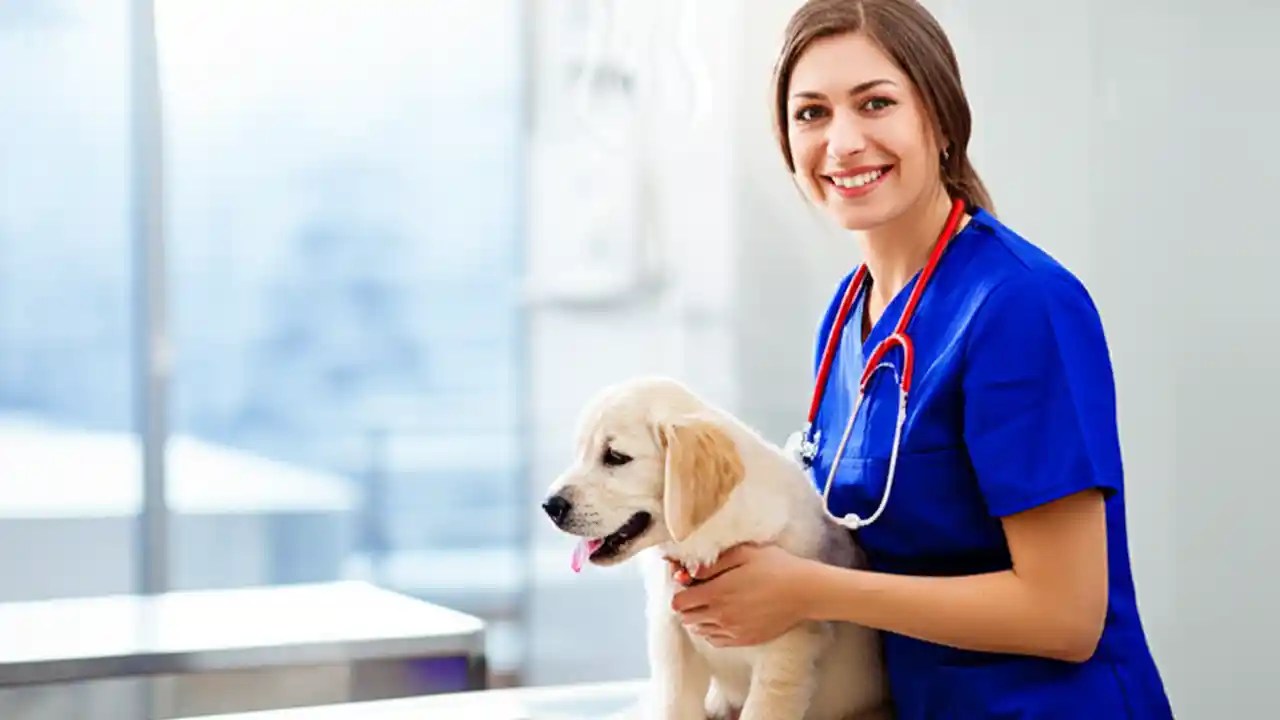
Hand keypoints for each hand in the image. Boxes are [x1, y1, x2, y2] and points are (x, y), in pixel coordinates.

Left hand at [669, 543, 813, 646]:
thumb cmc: (777, 568)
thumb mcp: (743, 553)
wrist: (805, 592)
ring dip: (699, 618)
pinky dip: (712, 630)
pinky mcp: (744, 640)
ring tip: (713, 603)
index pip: (679, 602)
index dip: (680, 591)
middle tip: (699, 592)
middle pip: (686, 618)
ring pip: (699, 630)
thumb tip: (690, 571)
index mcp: (717, 592)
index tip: (690, 582)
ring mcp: (732, 631)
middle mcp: (720, 615)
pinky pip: (716, 641)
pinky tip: (723, 618)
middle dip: (687, 604)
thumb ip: (713, 563)